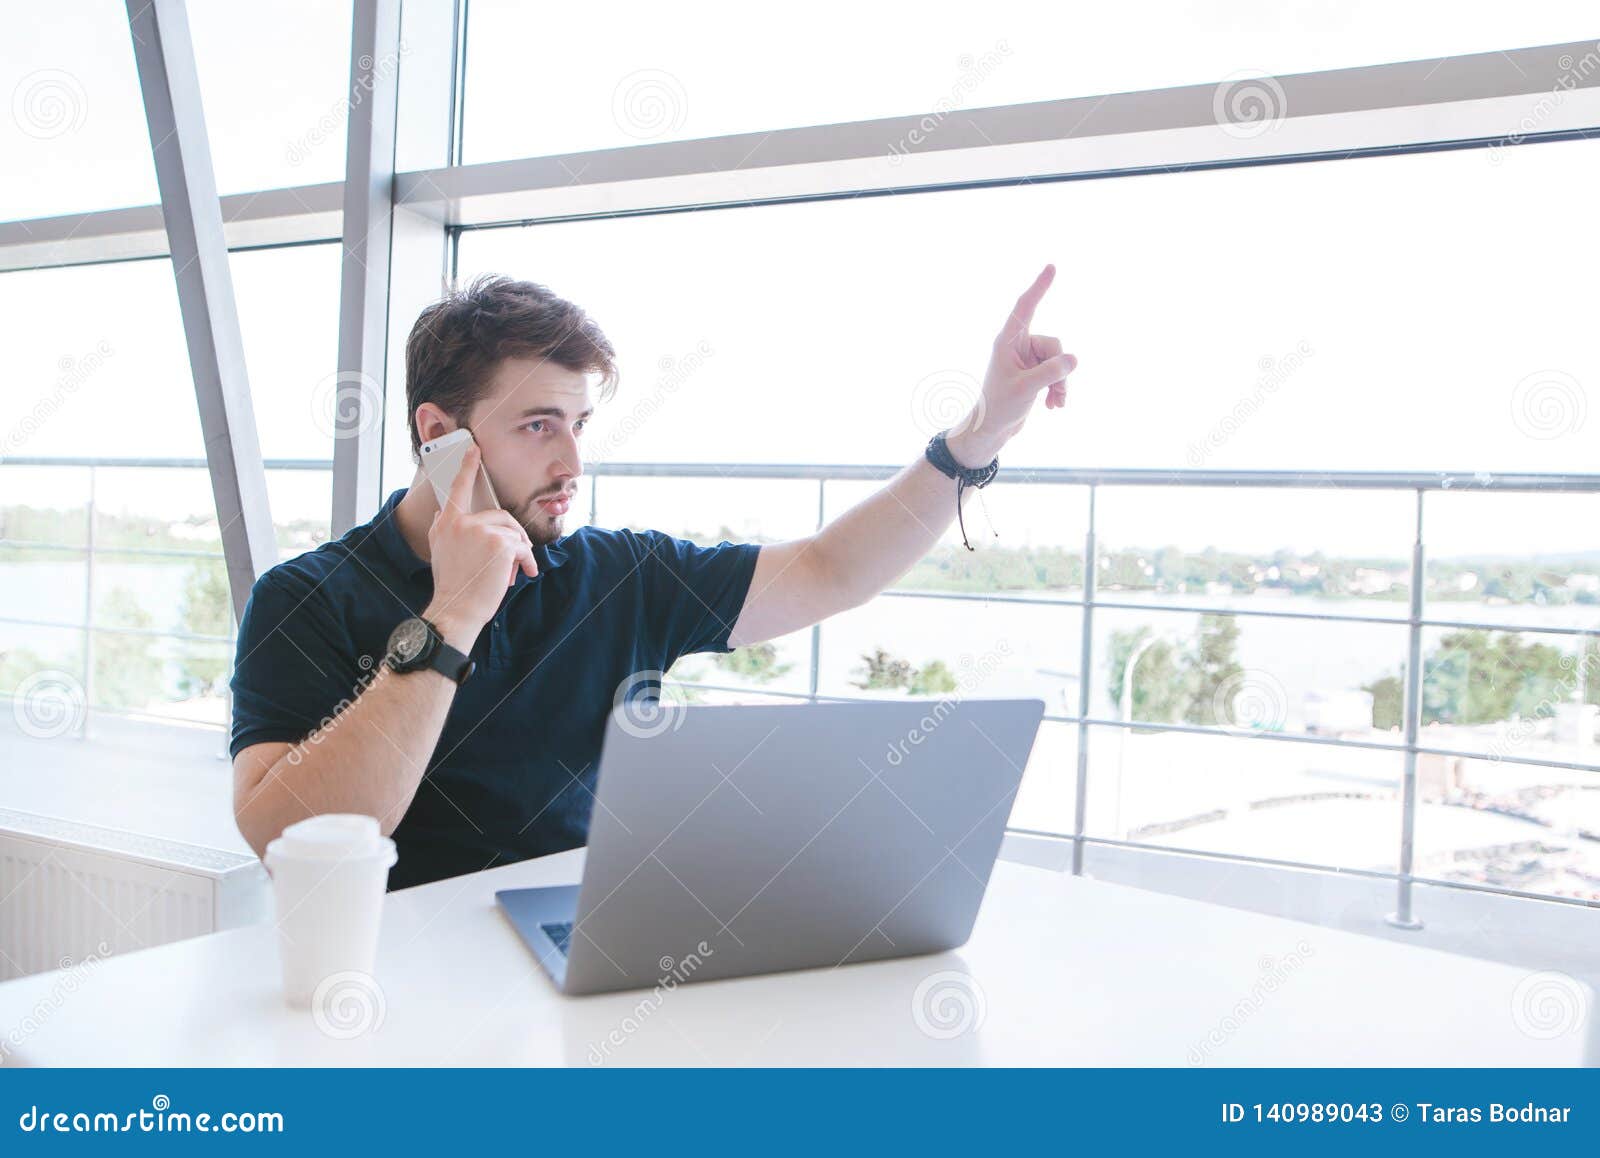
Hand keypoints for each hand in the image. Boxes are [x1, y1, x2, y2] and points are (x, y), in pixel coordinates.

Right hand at [425, 442, 537, 643]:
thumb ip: (442, 529)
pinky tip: (525, 573)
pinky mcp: (499, 543)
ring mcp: (481, 531)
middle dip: (512, 536)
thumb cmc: (453, 585)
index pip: (457, 488)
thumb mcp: (440, 551)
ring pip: (513, 533)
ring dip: (520, 552)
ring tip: (516, 570)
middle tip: (516, 556)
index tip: (473, 448)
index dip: (466, 466)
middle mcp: (460, 522)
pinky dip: (527, 561)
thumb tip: (442, 511)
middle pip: (500, 516)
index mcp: (445, 523)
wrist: (457, 609)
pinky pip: (522, 546)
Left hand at [947, 264, 1077, 467]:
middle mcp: (1019, 345)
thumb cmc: (1000, 407)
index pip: (1026, 307)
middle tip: (1052, 392)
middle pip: (1054, 344)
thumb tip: (1074, 359)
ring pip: (1060, 360)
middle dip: (1059, 369)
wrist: (992, 430)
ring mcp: (1029, 358)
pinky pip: (1059, 372)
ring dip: (1061, 383)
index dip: (1039, 287)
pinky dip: (1060, 389)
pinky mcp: (1036, 372)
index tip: (1051, 267)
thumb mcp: (1026, 389)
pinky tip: (1055, 406)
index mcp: (1007, 341)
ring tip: (1055, 403)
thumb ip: (1050, 372)